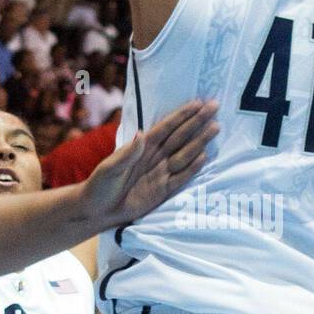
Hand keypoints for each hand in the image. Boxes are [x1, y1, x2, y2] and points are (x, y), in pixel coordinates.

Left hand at [81, 100, 217, 225]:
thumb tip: (141, 134)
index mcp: (141, 146)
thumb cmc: (100, 185)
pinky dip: (193, 167)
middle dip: (197, 122)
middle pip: (180, 136)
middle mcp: (155, 156)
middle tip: (214, 107)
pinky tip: (205, 156)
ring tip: (215, 127)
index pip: (166, 127)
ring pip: (185, 154)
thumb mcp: (110, 168)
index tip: (198, 103)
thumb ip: (127, 154)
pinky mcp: (163, 190)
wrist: (98, 210)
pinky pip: (181, 177)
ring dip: (199, 141)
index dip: (182, 115)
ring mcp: (161, 172)